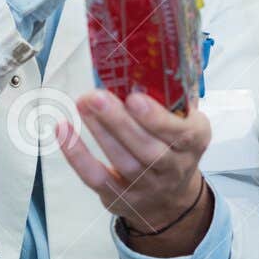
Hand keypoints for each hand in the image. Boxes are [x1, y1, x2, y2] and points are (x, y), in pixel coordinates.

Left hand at [55, 90, 213, 257]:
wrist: (172, 197)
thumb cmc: (173, 146)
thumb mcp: (185, 120)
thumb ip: (169, 97)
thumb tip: (140, 60)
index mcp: (194, 141)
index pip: (180, 134)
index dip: (156, 118)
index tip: (134, 98)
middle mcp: (174, 167)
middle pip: (148, 150)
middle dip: (120, 122)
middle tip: (97, 96)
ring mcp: (147, 187)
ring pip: (124, 162)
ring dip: (100, 132)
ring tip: (83, 104)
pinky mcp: (119, 198)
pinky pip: (97, 178)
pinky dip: (78, 155)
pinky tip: (64, 130)